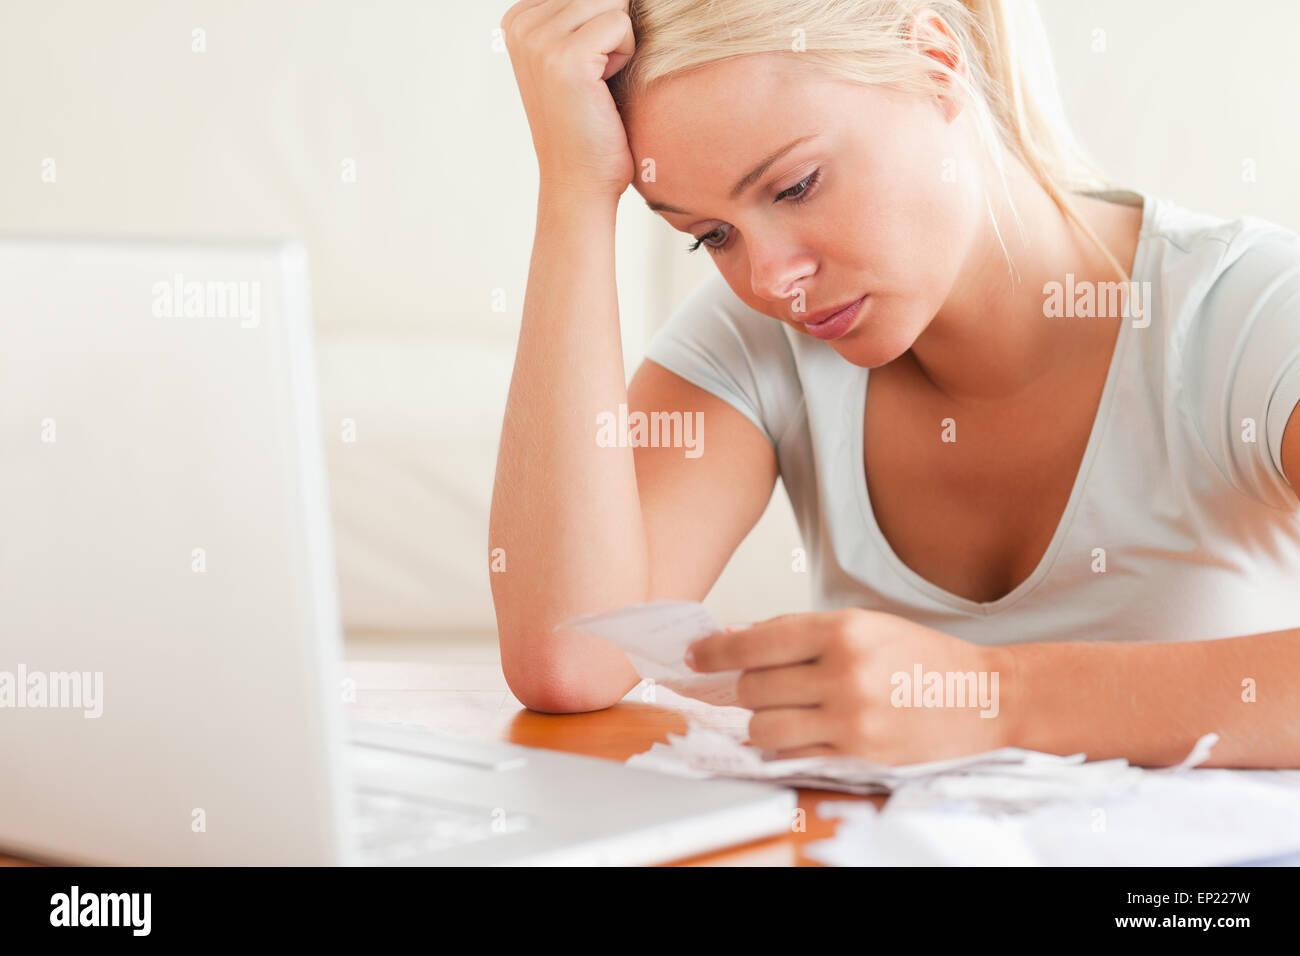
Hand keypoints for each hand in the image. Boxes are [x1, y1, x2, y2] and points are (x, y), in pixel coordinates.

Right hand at [500, 0, 636, 197]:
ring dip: (618, 45)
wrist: (578, 180)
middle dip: (610, 33)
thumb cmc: (585, 125)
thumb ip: (578, 17)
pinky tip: (601, 89)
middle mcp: (522, 26)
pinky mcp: (567, 57)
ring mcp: (540, 40)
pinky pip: (621, 25)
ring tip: (596, 84)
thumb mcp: (569, 57)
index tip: (580, 69)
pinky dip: (625, 56)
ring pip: (612, 4)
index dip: (598, 26)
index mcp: (517, 21)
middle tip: (592, 80)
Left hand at [686, 609, 1017, 763]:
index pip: (755, 641)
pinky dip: (784, 745)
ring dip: (759, 721)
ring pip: (763, 726)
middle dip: (743, 687)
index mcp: (843, 629)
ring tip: (779, 711)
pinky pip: (792, 753)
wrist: (985, 697)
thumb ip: (800, 634)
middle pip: (752, 686)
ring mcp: (850, 717)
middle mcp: (843, 671)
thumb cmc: (920, 658)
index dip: (715, 650)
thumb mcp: (863, 626)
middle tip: (754, 685)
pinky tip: (799, 733)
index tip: (695, 655)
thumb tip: (736, 638)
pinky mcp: (858, 753)